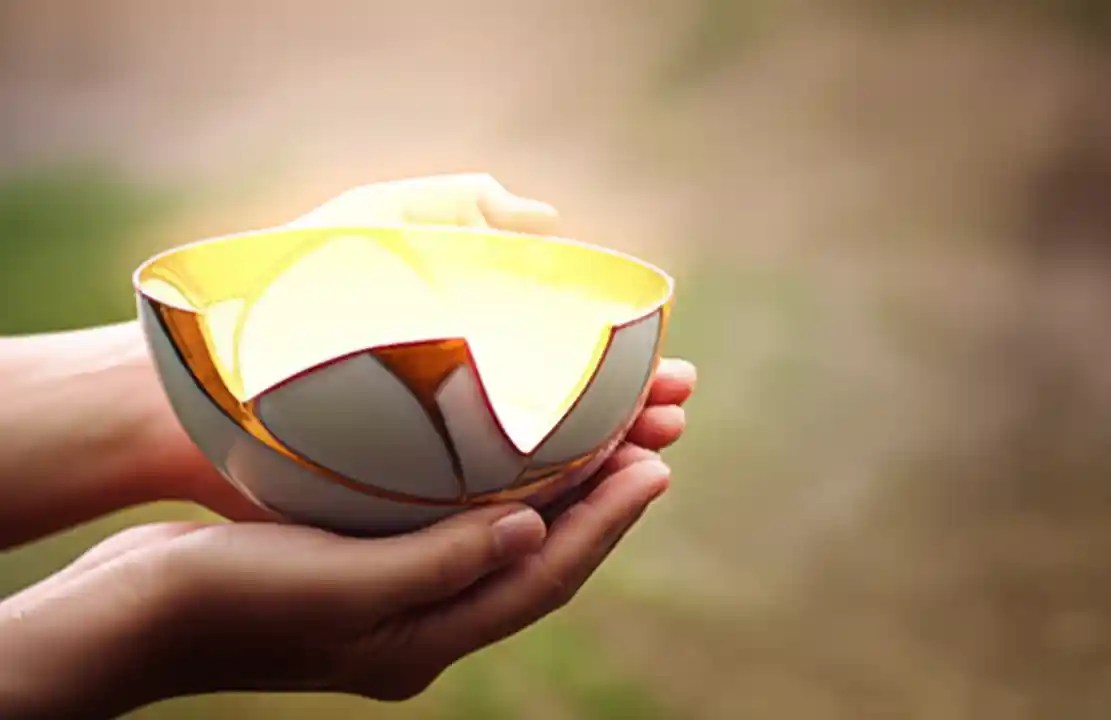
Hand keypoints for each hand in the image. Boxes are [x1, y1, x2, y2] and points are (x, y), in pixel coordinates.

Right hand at [0, 456, 672, 716]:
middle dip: (603, 502)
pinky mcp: (372, 564)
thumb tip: (535, 529)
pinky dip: (501, 485)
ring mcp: (400, 596)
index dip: (607, 524)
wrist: (133, 613)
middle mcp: (427, 624)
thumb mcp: (342, 584)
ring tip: (612, 435)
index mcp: (427, 641)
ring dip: (563, 487)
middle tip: (656, 439)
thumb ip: (441, 562)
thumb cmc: (228, 598)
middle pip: (541, 559)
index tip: (657, 467)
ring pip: (507, 536)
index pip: (544, 579)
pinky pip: (462, 523)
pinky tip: (518, 448)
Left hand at [160, 173, 691, 520]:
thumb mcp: (375, 223)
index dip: (625, 375)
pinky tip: (578, 510)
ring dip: (601, 471)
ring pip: (540, 479)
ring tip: (650, 459)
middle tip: (676, 417)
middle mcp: (458, 416)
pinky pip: (488, 520)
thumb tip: (547, 216)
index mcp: (464, 348)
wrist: (197, 382)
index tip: (672, 373)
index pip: (565, 369)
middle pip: (565, 425)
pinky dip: (540, 517)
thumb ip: (458, 207)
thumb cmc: (283, 293)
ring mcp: (433, 472)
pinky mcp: (403, 517)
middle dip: (628, 422)